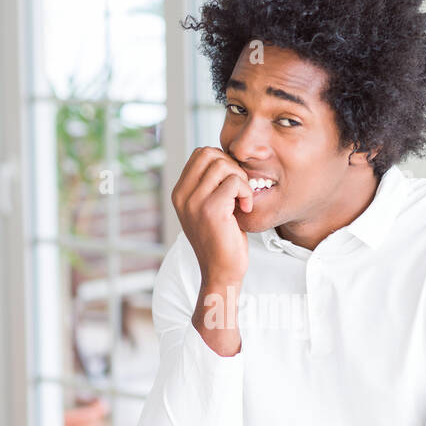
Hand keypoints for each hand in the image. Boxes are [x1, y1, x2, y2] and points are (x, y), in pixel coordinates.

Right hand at [171, 147, 252, 285]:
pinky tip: (245, 209)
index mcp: (179, 193)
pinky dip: (246, 193)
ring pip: (223, 164)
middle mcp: (182, 195)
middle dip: (231, 166)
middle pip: (210, 153)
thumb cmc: (221, 240)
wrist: (221, 272)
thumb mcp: (206, 209)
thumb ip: (208, 185)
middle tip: (239, 190)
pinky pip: (234, 182)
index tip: (232, 184)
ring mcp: (194, 202)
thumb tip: (225, 157)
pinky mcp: (211, 210)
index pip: (200, 153)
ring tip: (242, 200)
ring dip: (240, 179)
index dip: (222, 161)